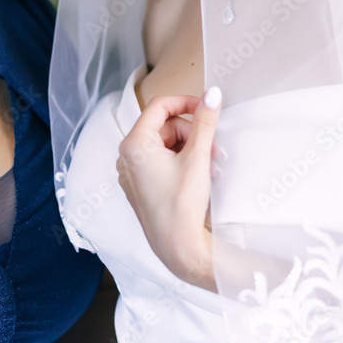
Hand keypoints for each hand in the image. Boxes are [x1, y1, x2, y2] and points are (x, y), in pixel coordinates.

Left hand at [116, 86, 222, 291]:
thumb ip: (205, 122)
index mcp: (134, 144)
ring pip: (165, 145)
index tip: (207, 107)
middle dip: (193, 134)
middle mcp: (127, 156)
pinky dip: (181, 163)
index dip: (186, 102)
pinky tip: (199, 176)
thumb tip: (212, 94)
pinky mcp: (140, 185)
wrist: (178, 248)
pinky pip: (161, 162)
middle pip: (165, 127)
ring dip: (191, 149)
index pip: (160, 106)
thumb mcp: (197, 157)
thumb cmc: (182, 205)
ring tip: (211, 166)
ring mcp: (132, 172)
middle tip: (215, 149)